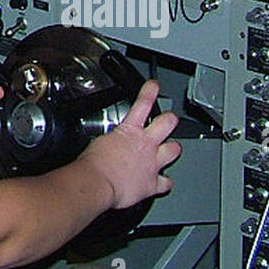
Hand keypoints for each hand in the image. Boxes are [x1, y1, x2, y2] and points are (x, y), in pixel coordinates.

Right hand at [79, 80, 180, 209]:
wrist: (97, 183)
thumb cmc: (94, 163)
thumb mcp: (99, 141)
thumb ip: (111, 139)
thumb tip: (111, 142)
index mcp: (129, 131)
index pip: (143, 103)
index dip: (150, 91)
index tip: (154, 85)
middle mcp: (145, 145)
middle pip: (167, 123)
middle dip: (170, 119)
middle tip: (169, 118)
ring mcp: (152, 163)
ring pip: (174, 150)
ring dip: (173, 148)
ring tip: (172, 148)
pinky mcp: (152, 183)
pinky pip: (166, 183)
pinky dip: (165, 182)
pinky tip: (164, 181)